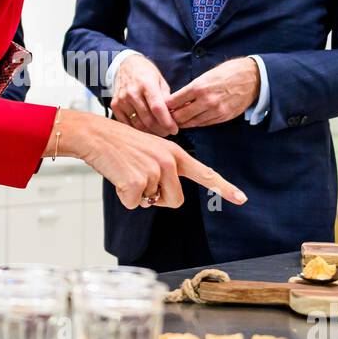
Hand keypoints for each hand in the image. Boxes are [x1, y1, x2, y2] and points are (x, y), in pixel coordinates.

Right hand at [50, 109, 246, 210]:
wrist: (95, 134)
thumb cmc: (120, 144)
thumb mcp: (150, 151)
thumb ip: (163, 170)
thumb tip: (158, 198)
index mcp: (175, 153)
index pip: (205, 173)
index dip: (224, 188)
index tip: (242, 199)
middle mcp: (169, 161)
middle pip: (175, 200)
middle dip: (158, 199)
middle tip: (140, 180)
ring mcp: (154, 171)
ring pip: (152, 203)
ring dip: (138, 195)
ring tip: (126, 172)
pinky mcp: (137, 182)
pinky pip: (134, 204)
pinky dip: (124, 196)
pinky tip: (117, 176)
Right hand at [110, 54, 177, 136]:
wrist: (126, 65)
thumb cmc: (146, 74)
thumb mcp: (161, 81)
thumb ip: (166, 99)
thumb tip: (174, 117)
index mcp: (146, 84)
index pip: (157, 108)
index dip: (167, 122)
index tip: (174, 129)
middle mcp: (132, 92)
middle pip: (148, 119)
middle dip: (160, 130)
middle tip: (168, 132)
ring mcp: (122, 100)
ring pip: (137, 125)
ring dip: (150, 132)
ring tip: (158, 131)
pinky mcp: (115, 106)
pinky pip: (127, 124)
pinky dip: (138, 129)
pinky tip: (146, 128)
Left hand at [167, 58, 260, 128]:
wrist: (251, 78)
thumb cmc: (227, 73)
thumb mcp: (206, 76)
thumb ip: (191, 89)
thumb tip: (176, 100)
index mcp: (199, 87)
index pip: (174, 101)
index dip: (164, 106)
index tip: (159, 108)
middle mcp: (207, 100)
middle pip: (180, 116)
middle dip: (171, 118)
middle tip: (164, 118)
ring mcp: (215, 111)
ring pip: (191, 123)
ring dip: (182, 123)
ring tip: (175, 122)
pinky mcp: (223, 117)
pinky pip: (203, 124)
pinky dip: (195, 123)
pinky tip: (190, 121)